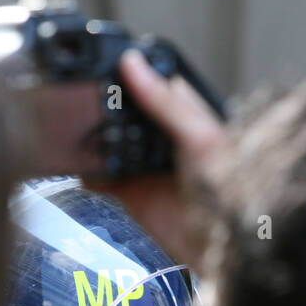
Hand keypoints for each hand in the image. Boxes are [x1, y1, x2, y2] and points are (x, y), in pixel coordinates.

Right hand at [87, 49, 225, 270]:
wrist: (221, 242)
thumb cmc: (228, 186)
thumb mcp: (198, 135)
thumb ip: (164, 102)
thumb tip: (134, 65)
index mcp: (183, 114)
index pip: (150, 83)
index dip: (128, 74)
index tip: (101, 63)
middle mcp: (162, 136)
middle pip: (124, 113)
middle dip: (103, 108)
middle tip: (82, 99)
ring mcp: (145, 164)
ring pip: (110, 144)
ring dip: (93, 140)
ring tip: (77, 131)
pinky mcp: (131, 191)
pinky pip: (102, 177)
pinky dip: (90, 173)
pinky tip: (83, 168)